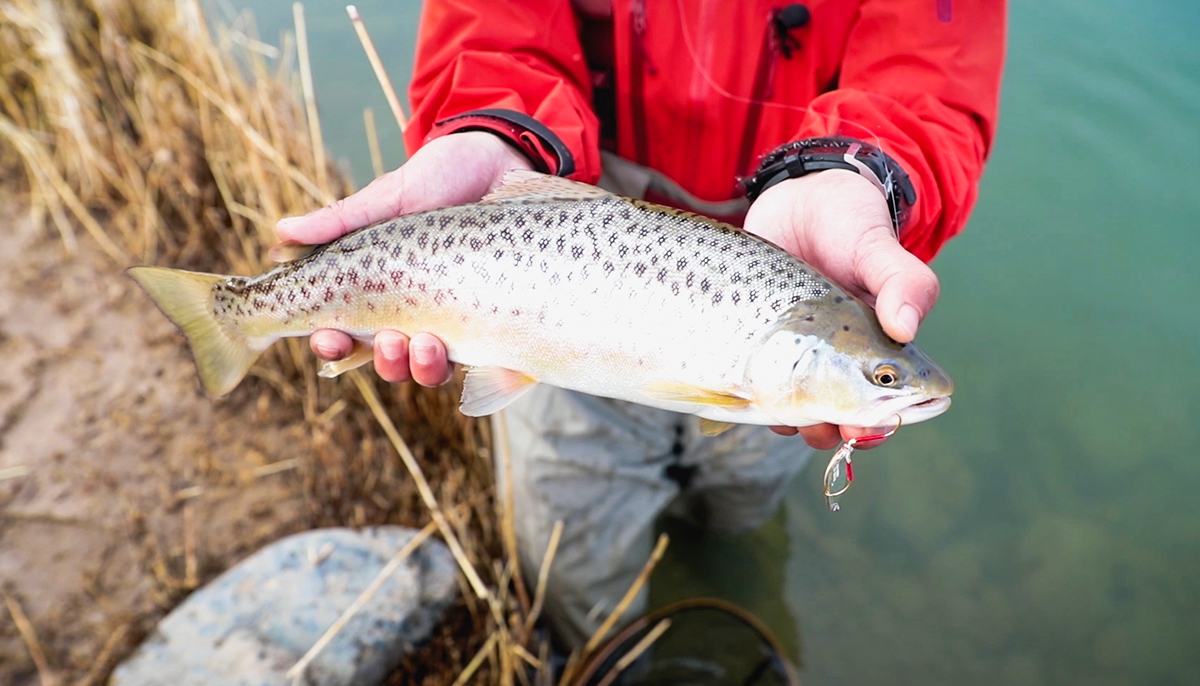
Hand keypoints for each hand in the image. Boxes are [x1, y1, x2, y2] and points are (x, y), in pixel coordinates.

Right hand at [274, 131, 532, 384]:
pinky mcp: (487, 318)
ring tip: (427, 343)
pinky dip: (460, 360)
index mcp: (374, 288)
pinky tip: (456, 346)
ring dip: (419, 367)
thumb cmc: (440, 176)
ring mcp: (448, 318)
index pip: (342, 332)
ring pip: (425, 369)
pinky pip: (474, 359)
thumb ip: (339, 221)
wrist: (502, 160)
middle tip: (388, 339)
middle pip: (384, 361)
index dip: (330, 345)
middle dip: (382, 360)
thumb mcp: (388, 195)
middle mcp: (408, 311)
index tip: (328, 336)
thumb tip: (279, 234)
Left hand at [742, 169, 939, 449]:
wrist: (797, 198)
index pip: (886, 407)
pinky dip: (751, 400)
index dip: (876, 426)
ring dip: (790, 423)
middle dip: (829, 432)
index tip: (860, 428)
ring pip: (796, 412)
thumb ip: (902, 281)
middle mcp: (839, 359)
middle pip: (838, 420)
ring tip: (781, 415)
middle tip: (820, 428)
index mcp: (877, 348)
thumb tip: (906, 327)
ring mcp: (797, 354)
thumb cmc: (849, 222)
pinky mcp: (760, 344)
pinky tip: (746, 394)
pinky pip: (756, 388)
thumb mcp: (877, 246)